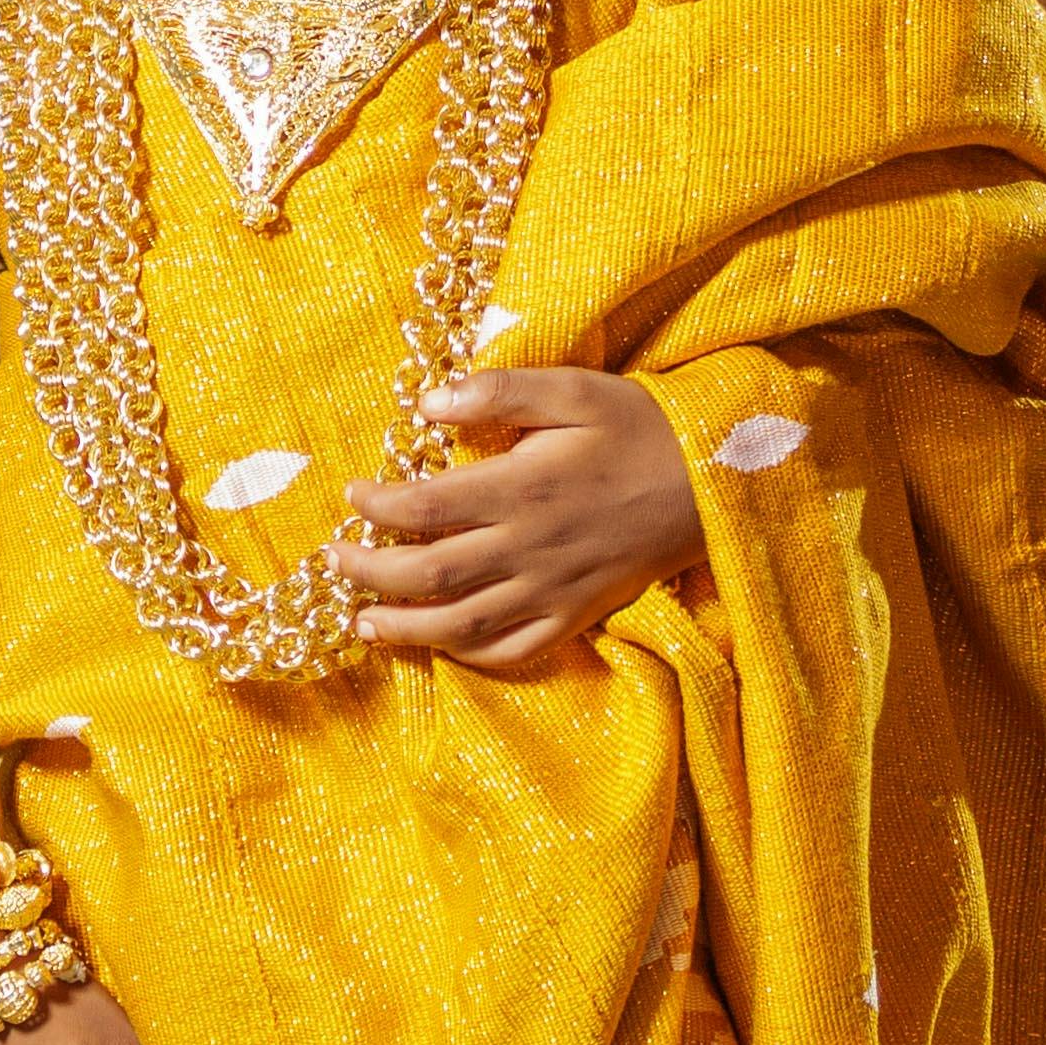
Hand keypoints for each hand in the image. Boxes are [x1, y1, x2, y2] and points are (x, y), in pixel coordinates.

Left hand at [338, 366, 702, 673]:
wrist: (712, 482)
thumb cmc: (638, 427)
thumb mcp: (572, 389)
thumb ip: (498, 392)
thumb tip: (427, 403)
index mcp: (521, 489)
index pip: (424, 509)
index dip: (376, 509)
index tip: (351, 498)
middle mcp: (529, 548)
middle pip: (429, 575)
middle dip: (369, 574)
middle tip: (333, 565)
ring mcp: (552, 590)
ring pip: (462, 624)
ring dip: (405, 628)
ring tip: (364, 624)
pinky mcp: (577, 614)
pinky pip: (515, 649)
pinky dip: (471, 655)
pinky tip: (442, 645)